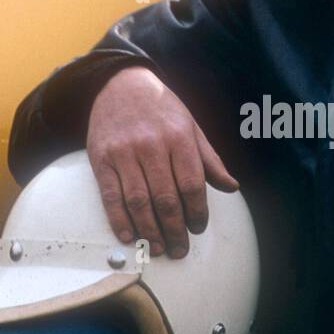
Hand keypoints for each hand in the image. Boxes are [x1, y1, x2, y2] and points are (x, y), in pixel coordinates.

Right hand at [86, 65, 238, 256]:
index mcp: (178, 138)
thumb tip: (232, 187)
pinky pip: (110, 196)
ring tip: (157, 248)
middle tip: (179, 249)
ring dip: (149, 231)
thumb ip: (210, 160)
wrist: (120, 84)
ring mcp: (124, 153)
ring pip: (138, 202)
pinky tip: (130, 235)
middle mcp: (151, 146)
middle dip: (174, 230)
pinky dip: (119, 220)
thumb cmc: (160, 108)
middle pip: (165, 199)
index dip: (197, 212)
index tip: (198, 228)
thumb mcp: (191, 127)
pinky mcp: (101, 159)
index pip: (192, 184)